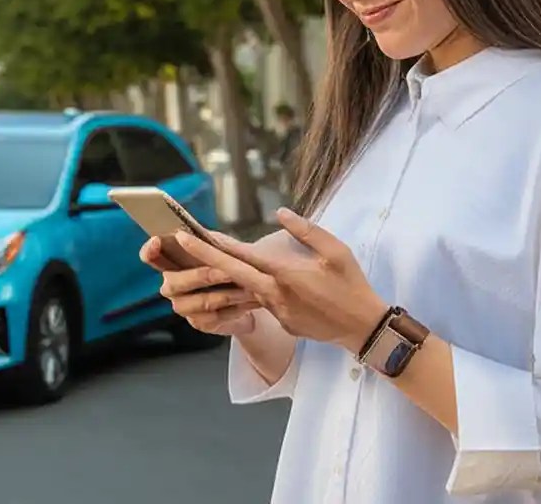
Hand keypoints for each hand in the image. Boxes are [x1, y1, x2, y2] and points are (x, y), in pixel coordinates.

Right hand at [150, 241, 261, 335]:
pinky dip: (234, 308)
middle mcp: (172, 285)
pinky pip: (213, 317)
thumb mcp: (225, 249)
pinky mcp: (199, 323)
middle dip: (203, 275)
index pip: (152, 256)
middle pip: (174, 281)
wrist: (253, 296)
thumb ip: (210, 241)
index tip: (157, 242)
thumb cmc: (233, 265)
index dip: (150, 250)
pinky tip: (248, 302)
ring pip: (199, 301)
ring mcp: (183, 306)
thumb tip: (198, 233)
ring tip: (249, 288)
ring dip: (227, 294)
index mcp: (173, 262)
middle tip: (228, 272)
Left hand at [174, 207, 388, 352]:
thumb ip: (306, 230)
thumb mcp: (336, 251)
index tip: (188, 235)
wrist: (362, 327)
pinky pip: (257, 302)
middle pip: (229, 275)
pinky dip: (242, 291)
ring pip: (240, 290)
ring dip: (218, 277)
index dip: (212, 247)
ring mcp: (275, 311)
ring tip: (198, 262)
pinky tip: (231, 282)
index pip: (240, 258)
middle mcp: (273, 294)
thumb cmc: (351, 284)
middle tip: (178, 243)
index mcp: (285, 275)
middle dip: (201, 258)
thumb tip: (281, 212)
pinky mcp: (280, 321)